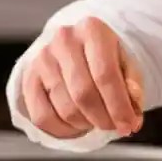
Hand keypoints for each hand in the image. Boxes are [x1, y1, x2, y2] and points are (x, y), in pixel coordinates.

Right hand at [21, 17, 144, 138]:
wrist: (76, 47)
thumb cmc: (105, 57)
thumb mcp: (126, 63)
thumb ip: (133, 86)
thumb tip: (132, 113)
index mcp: (92, 30)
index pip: (105, 75)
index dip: (118, 106)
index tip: (128, 126)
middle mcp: (63, 40)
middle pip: (83, 94)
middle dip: (103, 119)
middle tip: (114, 127)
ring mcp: (42, 58)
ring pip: (65, 109)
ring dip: (85, 124)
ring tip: (96, 121)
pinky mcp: (28, 77)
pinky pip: (42, 117)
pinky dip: (62, 130)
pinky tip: (76, 127)